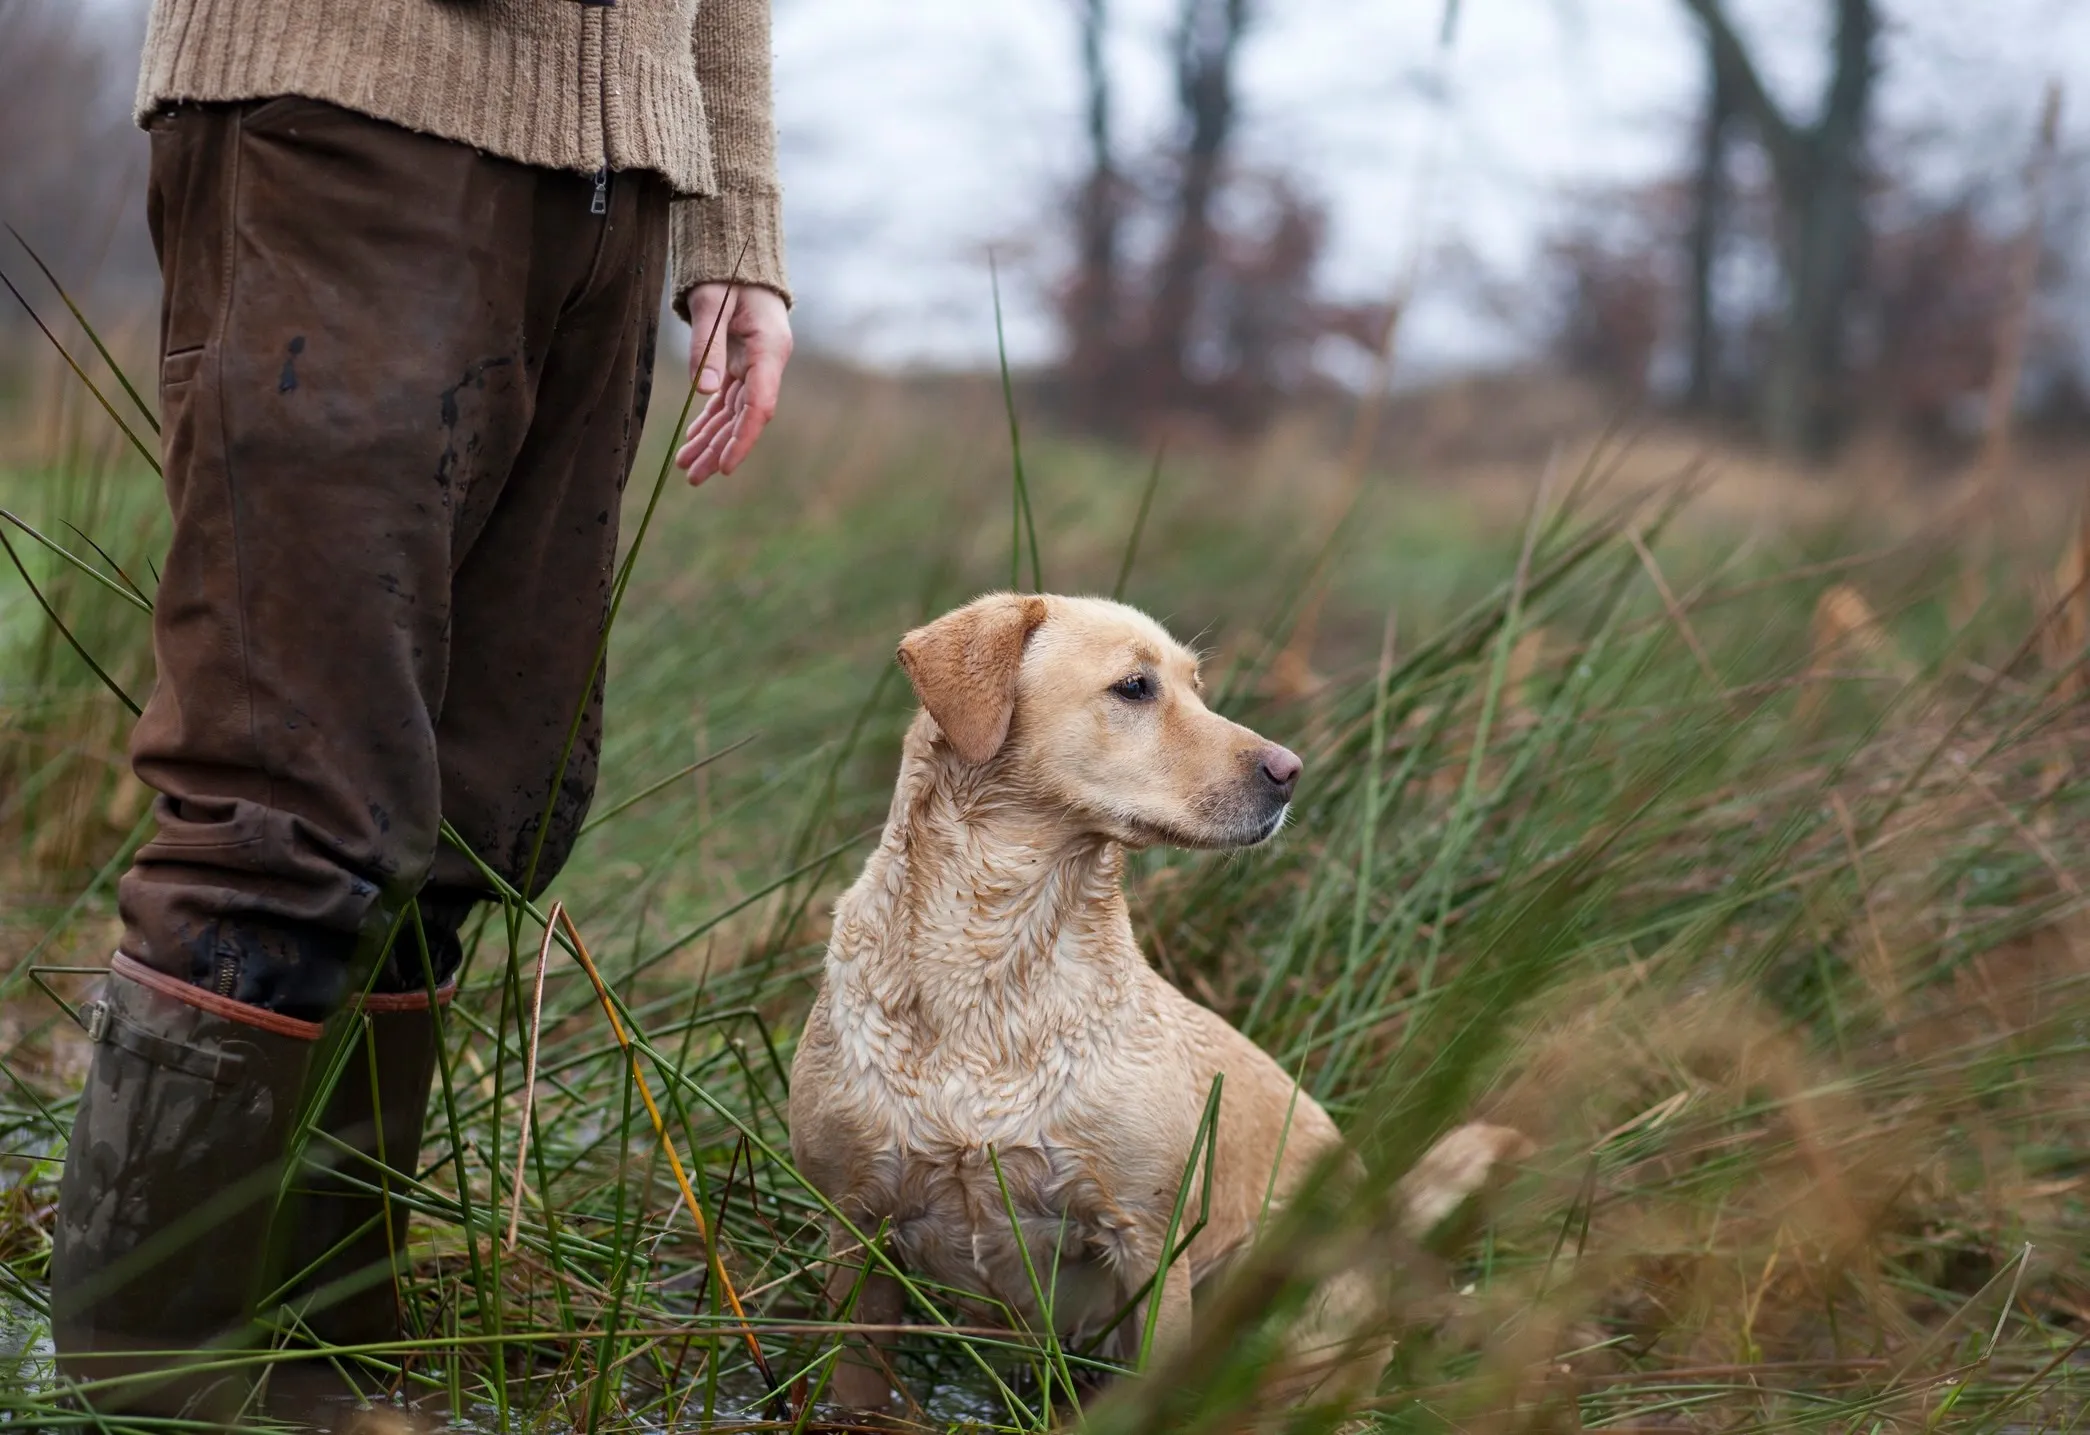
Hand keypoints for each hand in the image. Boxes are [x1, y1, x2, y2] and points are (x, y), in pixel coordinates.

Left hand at [677, 283, 791, 484]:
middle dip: (720, 449)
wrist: (737, 252)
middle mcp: (766, 363)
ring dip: (711, 441)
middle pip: (745, 417)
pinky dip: (708, 421)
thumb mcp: (711, 302)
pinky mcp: (740, 363)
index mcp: (769, 350)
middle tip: (694, 477)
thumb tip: (704, 392)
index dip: (743, 439)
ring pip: (733, 413)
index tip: (726, 466)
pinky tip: (692, 442)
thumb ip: (708, 344)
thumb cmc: (727, 272)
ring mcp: (754, 365)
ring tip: (686, 468)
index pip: (760, 405)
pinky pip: (725, 401)